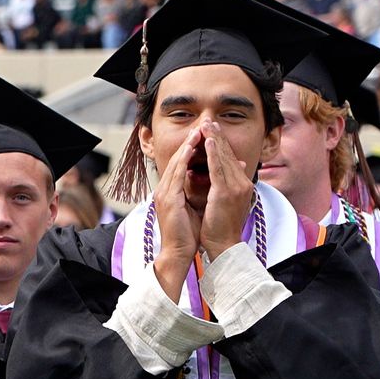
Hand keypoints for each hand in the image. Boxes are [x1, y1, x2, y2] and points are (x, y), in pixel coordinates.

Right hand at [151, 125, 203, 301]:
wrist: (179, 253)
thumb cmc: (189, 234)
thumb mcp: (195, 208)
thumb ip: (200, 192)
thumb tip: (215, 180)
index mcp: (170, 192)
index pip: (181, 165)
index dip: (192, 149)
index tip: (204, 136)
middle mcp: (164, 190)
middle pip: (177, 159)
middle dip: (190, 141)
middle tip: (202, 125)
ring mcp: (164, 193)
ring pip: (177, 162)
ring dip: (188, 144)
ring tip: (199, 130)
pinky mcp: (169, 198)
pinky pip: (177, 172)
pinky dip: (185, 158)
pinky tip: (193, 146)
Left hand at [199, 120, 255, 257]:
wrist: (222, 244)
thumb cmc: (220, 226)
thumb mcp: (225, 201)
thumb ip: (227, 184)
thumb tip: (235, 167)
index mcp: (241, 185)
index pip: (230, 159)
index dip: (221, 144)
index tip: (212, 130)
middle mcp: (242, 183)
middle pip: (229, 154)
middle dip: (218, 136)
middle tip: (209, 120)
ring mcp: (236, 187)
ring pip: (224, 158)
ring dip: (215, 140)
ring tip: (207, 125)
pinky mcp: (226, 192)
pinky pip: (218, 168)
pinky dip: (214, 153)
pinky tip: (208, 142)